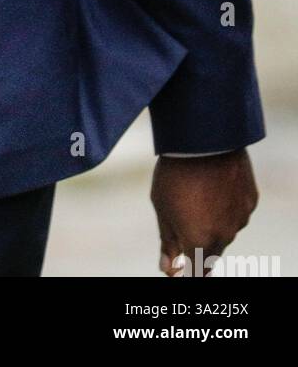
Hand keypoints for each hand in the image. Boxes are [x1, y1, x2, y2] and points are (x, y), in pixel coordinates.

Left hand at [151, 149, 257, 275]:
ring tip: (197, 193)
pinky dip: (225, 206)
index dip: (188, 271)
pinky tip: (214, 186)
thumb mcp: (162, 206)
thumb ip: (167, 241)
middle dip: (198, 243)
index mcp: (199, 241)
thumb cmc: (175, 172)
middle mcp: (224, 235)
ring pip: (225, 230)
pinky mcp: (250, 201)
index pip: (197, 273)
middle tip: (184, 219)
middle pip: (211, 252)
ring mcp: (240, 219)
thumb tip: (167, 269)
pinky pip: (236, 212)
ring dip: (213, 222)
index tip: (179, 266)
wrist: (204, 138)